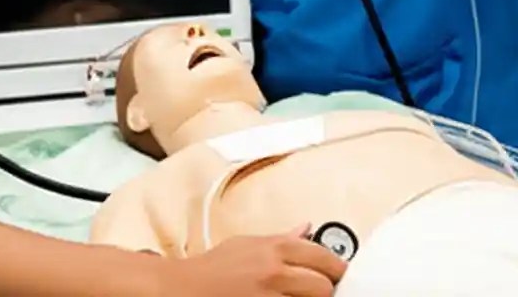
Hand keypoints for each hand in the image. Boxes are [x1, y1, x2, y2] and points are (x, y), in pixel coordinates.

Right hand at [160, 225, 346, 296]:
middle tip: (315, 293)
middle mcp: (275, 272)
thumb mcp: (246, 245)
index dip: (335, 270)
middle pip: (324, 286)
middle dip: (324, 292)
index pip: (325, 259)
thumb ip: (281, 238)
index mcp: (275, 249)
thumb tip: (307, 227)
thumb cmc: (212, 270)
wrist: (181, 289)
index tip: (336, 276)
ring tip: (295, 296)